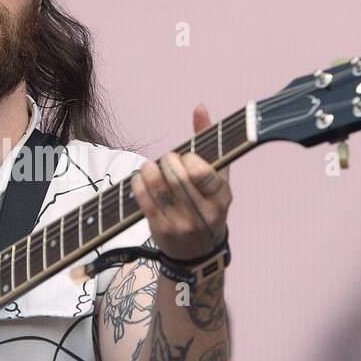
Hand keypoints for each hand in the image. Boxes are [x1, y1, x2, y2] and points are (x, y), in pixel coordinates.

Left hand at [129, 103, 231, 261]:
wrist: (197, 253)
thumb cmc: (207, 204)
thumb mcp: (217, 177)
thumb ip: (209, 142)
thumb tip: (199, 107)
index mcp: (221, 197)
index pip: (204, 174)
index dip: (189, 161)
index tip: (185, 158)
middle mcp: (204, 213)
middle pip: (179, 179)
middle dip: (168, 162)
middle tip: (166, 160)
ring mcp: (182, 224)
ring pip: (159, 189)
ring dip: (149, 171)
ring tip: (150, 167)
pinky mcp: (162, 230)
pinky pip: (144, 202)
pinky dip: (138, 185)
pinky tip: (140, 178)